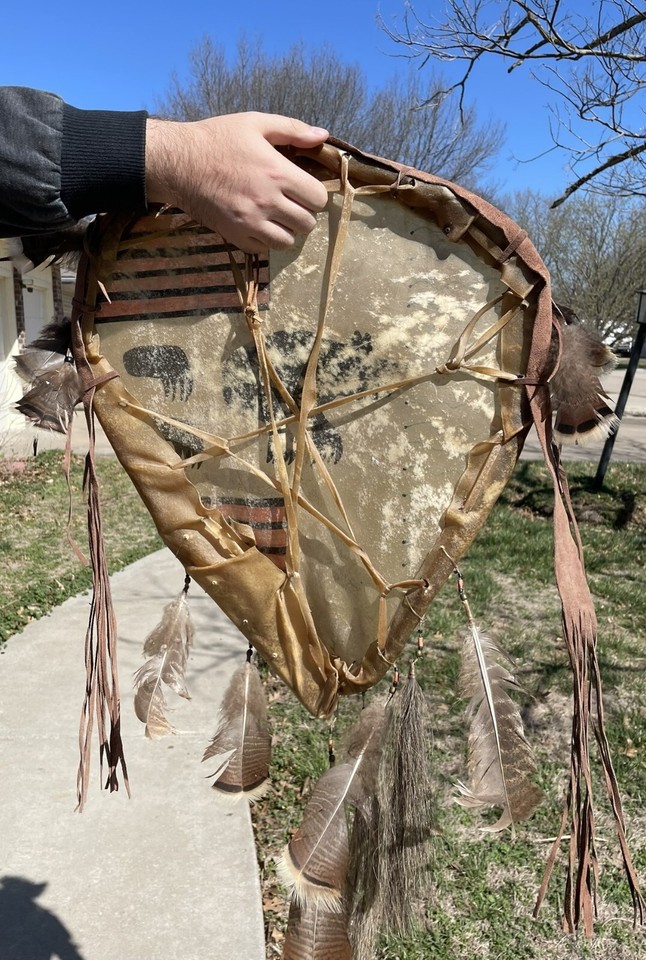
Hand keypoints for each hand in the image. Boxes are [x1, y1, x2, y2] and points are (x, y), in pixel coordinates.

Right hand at [145, 113, 328, 252]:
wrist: (178, 163)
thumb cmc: (217, 139)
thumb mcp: (255, 123)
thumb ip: (292, 129)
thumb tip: (322, 136)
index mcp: (277, 173)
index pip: (318, 199)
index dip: (314, 194)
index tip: (303, 189)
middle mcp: (267, 202)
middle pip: (307, 224)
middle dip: (303, 213)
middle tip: (291, 203)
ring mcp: (250, 223)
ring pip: (287, 242)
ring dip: (286, 230)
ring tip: (276, 216)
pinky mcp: (235, 236)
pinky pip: (263, 249)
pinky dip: (265, 240)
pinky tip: (258, 224)